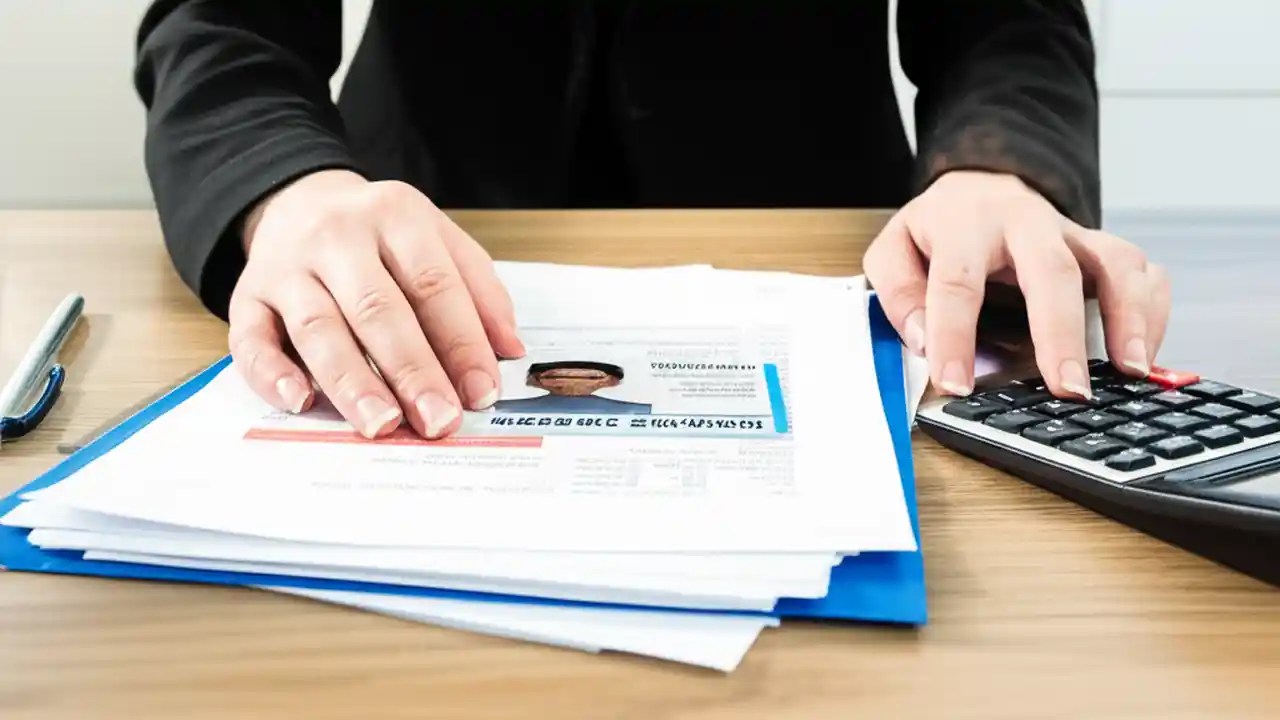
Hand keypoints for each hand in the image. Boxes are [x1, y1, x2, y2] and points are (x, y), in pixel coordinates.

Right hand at [227, 169, 524, 438]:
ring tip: (382, 425)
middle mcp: (338, 237)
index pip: (434, 284)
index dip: (461, 342)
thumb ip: (478, 291)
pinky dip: (273, 374)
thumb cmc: (379, 236)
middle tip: (437, 421)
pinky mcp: (247, 295)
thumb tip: (509, 352)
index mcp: (397, 216)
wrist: (298, 202)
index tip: (481, 392)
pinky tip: (300, 402)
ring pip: (318, 328)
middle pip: (378, 309)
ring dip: (351, 382)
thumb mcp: (438, 241)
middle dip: (412, 370)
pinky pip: (252, 337)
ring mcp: (287, 266)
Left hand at [863, 170, 1169, 399]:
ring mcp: (1073, 234)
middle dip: (1059, 332)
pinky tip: (1142, 356)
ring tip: (1130, 371)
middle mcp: (1027, 223)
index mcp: (965, 224)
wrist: (982, 184)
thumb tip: (923, 340)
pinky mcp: (1103, 249)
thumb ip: (899, 293)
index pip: (957, 281)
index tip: (955, 384)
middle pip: (1050, 270)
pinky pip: (1143, 272)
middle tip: (1066, 388)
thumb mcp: (895, 250)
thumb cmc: (940, 230)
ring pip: (1114, 263)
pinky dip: (1152, 312)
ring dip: (1128, 317)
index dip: (953, 335)